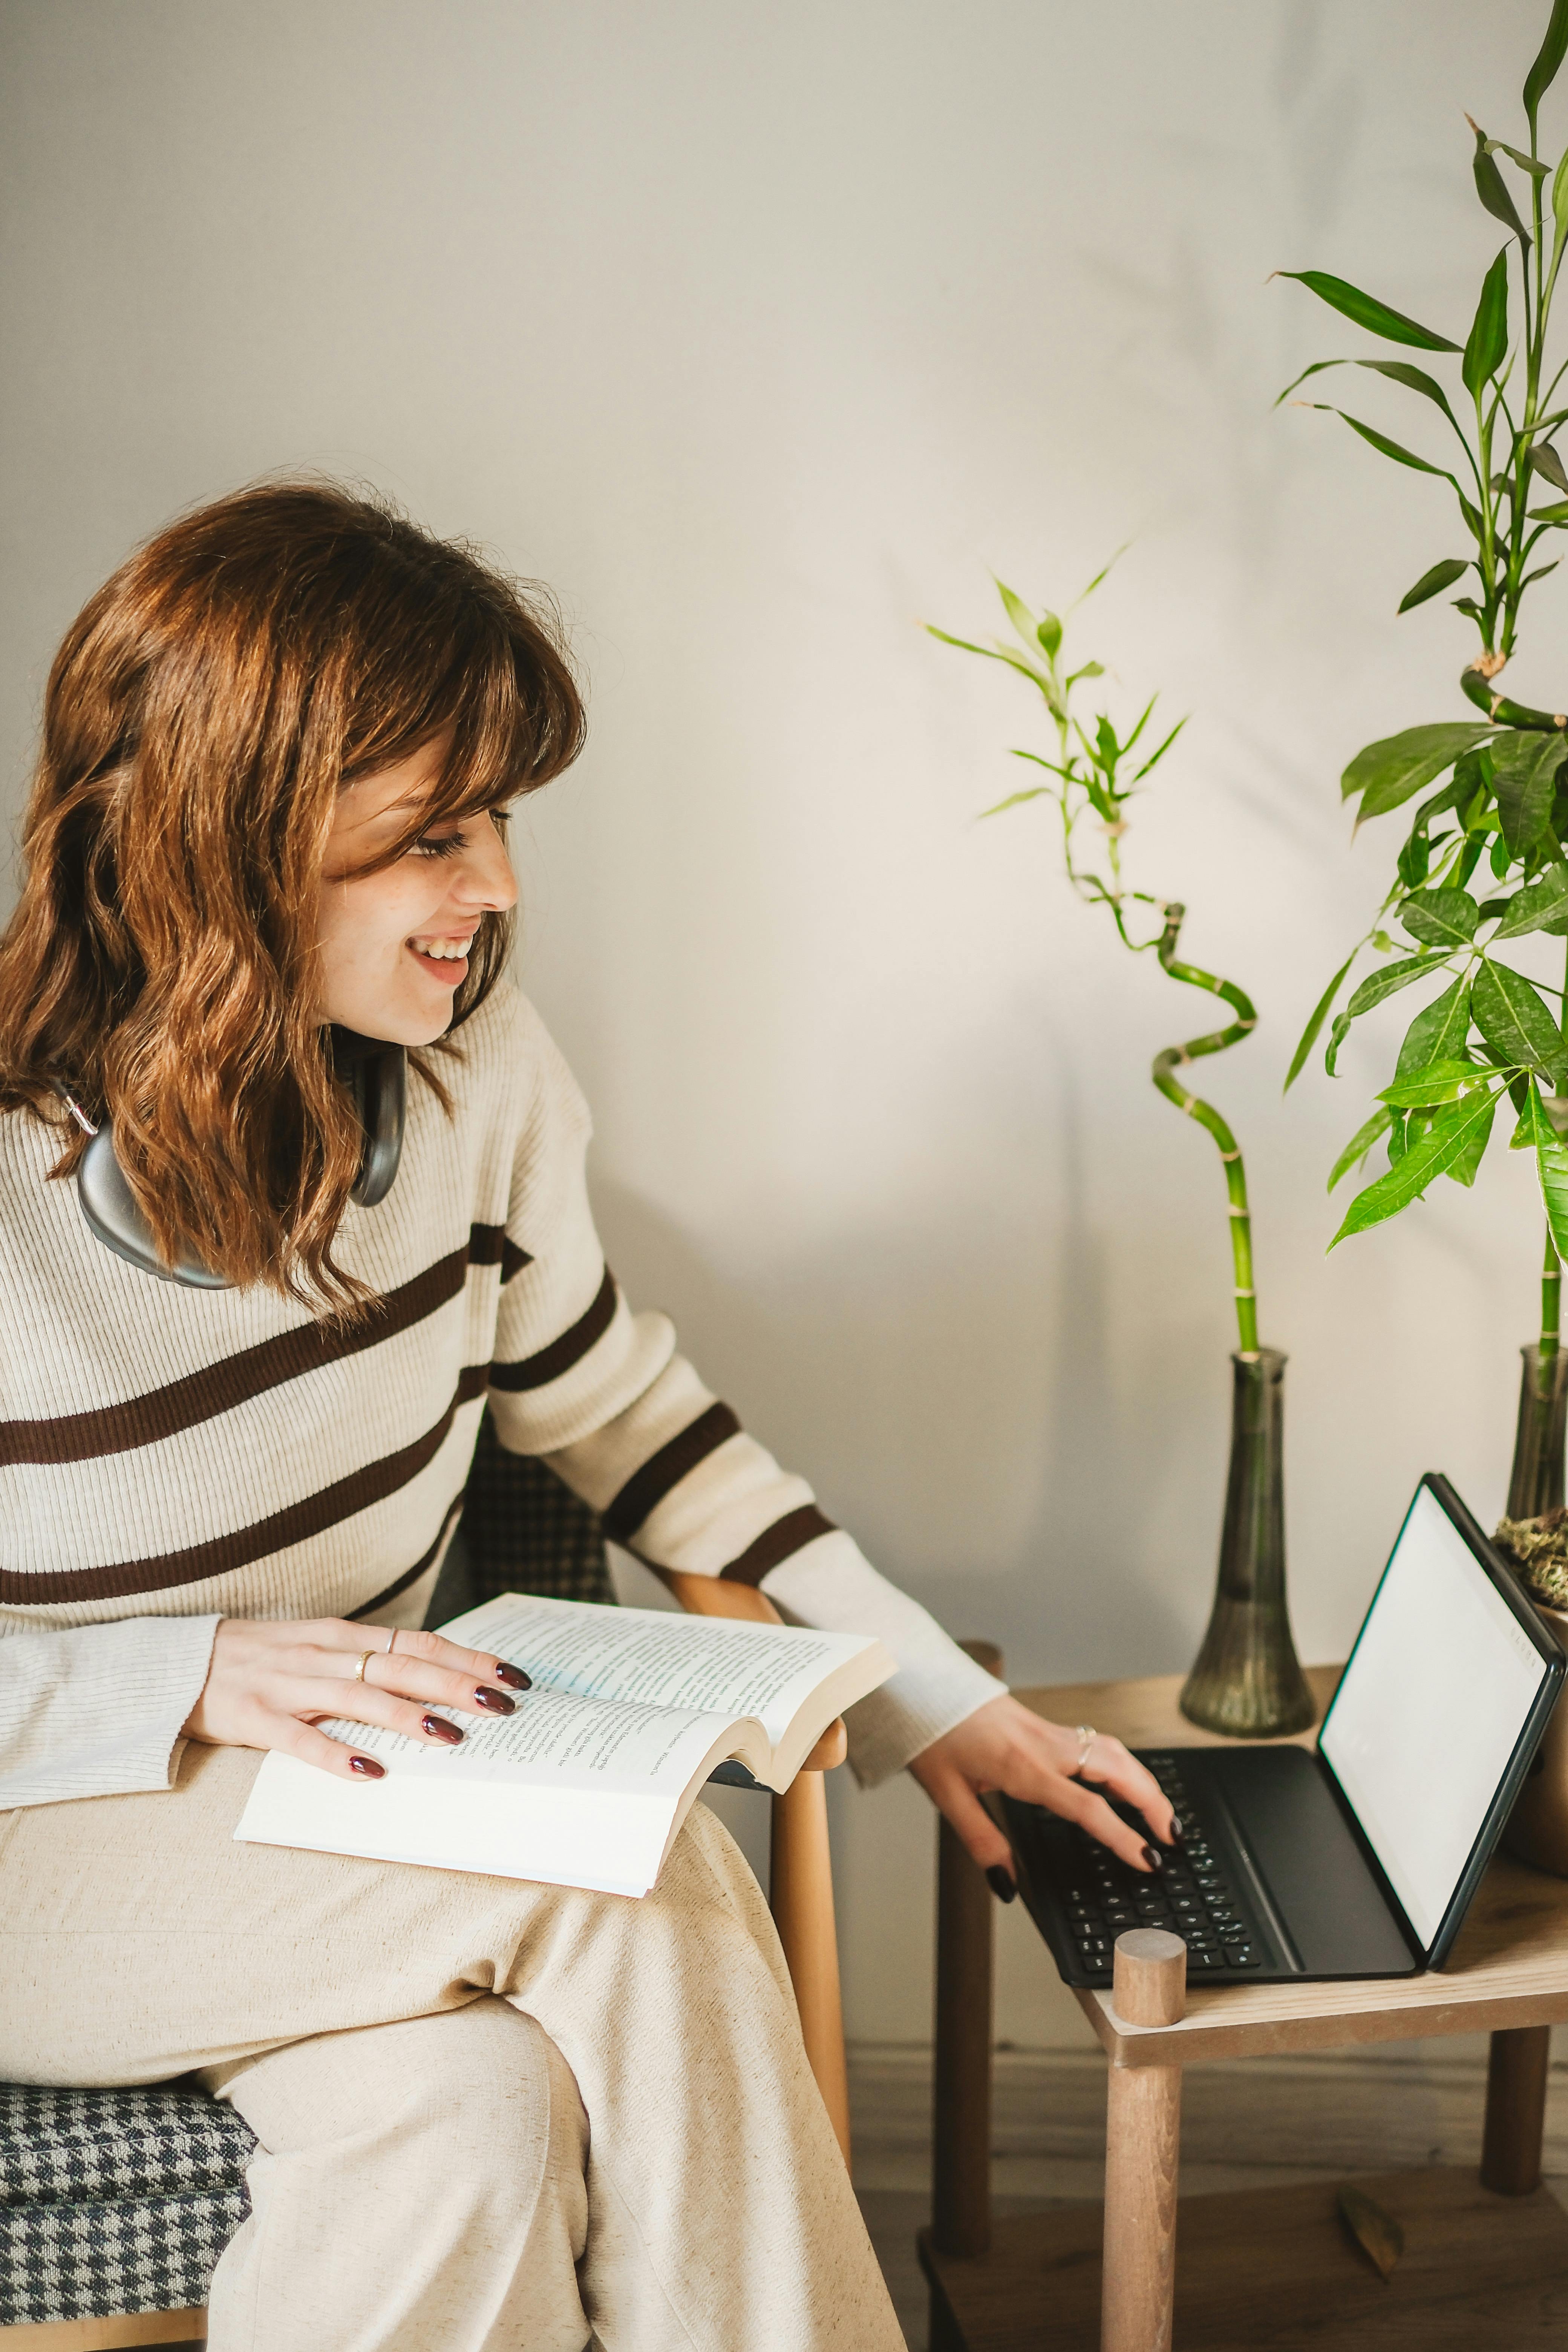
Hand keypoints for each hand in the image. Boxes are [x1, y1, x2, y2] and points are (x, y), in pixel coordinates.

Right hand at [182, 1617, 531, 1780]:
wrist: (182, 1662)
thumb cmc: (266, 1659)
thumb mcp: (323, 1650)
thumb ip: (372, 1662)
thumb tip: (437, 1684)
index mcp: (344, 1636)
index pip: (420, 1644)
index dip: (468, 1658)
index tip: (513, 1674)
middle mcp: (324, 1655)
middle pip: (402, 1668)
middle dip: (457, 1685)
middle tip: (503, 1704)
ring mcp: (290, 1685)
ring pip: (360, 1698)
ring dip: (408, 1716)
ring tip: (451, 1734)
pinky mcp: (256, 1718)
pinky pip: (301, 1740)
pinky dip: (337, 1755)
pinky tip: (371, 1772)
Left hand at [908, 1694, 1179, 1889]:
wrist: (923, 1685)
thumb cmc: (932, 1736)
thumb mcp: (946, 1796)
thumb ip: (981, 1841)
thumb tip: (1007, 1885)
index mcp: (1022, 1767)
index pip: (1086, 1806)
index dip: (1122, 1835)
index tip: (1148, 1859)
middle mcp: (1044, 1746)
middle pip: (1116, 1769)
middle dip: (1152, 1803)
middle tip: (1175, 1838)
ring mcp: (1048, 1731)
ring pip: (1112, 1751)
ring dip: (1143, 1780)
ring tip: (1163, 1813)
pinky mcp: (1046, 1724)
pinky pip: (1096, 1741)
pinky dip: (1124, 1762)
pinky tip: (1128, 1779)